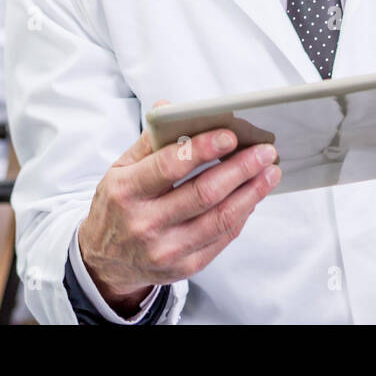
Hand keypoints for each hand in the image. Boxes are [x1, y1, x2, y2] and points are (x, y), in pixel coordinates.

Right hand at [77, 103, 281, 316]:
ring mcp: (166, 250)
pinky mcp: (184, 268)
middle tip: (265, 151)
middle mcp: (144, 224)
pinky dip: (242, 214)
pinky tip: (252, 196)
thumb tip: (172, 107)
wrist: (105, 260)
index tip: (230, 135)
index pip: (169, 166)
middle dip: (241, 169)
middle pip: (204, 193)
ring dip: (252, 192)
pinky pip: (222, 238)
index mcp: (125, 192)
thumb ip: (148, 140)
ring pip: (220, 218)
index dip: (202, 149)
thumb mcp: (120, 169)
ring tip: (270, 172)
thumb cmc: (117, 205)